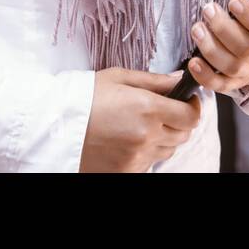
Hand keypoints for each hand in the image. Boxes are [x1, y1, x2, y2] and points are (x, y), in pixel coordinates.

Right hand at [80, 69, 201, 172]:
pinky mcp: (126, 171)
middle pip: (183, 135)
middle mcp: (146, 135)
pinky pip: (149, 164)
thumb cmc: (84, 97)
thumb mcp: (119, 77)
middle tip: (166, 112)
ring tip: (143, 126)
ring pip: (168, 150)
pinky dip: (146, 153)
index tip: (187, 102)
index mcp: (148, 108)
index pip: (191, 116)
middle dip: (180, 122)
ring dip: (164, 138)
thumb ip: (154, 80)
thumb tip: (179, 79)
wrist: (54, 125)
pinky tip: (130, 141)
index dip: (194, 108)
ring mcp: (136, 157)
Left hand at [186, 0, 248, 91]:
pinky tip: (193, 62)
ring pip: (231, 66)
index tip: (233, 2)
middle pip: (246, 49)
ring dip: (211, 48)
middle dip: (224, 28)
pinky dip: (205, 76)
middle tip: (209, 9)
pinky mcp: (235, 82)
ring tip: (197, 29)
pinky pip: (220, 84)